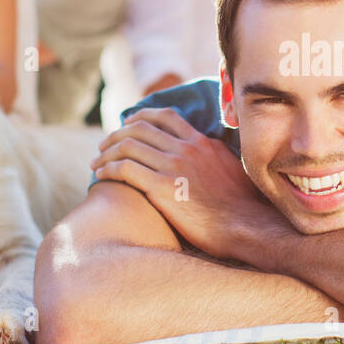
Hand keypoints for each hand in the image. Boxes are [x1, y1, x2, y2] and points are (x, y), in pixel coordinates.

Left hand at [91, 107, 284, 259]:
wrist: (246, 226)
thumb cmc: (242, 207)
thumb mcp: (232, 169)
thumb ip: (215, 156)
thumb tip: (209, 155)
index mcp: (202, 142)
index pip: (166, 116)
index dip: (141, 116)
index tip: (128, 124)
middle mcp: (186, 148)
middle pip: (140, 127)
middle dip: (116, 133)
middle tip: (104, 144)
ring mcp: (174, 166)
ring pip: (128, 145)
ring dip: (106, 151)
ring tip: (96, 162)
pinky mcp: (162, 187)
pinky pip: (125, 169)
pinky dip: (108, 169)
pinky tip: (101, 175)